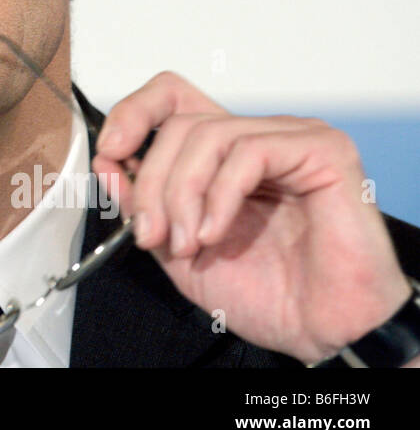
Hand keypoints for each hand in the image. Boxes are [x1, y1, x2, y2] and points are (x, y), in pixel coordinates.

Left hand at [91, 71, 412, 364]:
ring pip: (207, 134)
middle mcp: (257, 137)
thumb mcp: (176, 248)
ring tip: (188, 243)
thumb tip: (107, 165)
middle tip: (151, 233)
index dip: (132, 114)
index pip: (170, 98)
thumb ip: (142, 205)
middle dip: (151, 182)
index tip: (109, 153)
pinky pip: (248, 152)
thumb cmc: (269, 294)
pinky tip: (216, 233)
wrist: (323, 331)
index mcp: (223, 155)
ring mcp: (292, 138)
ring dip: (181, 195)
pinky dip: (219, 196)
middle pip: (178, 122)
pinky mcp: (323, 151)